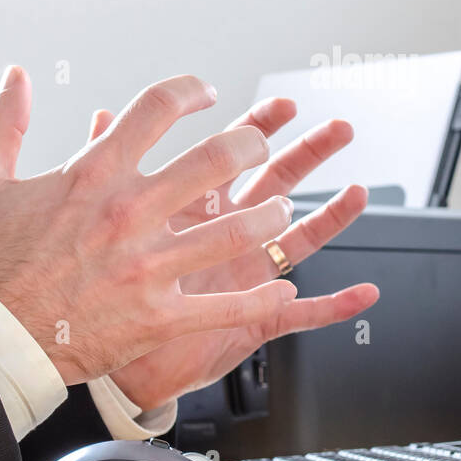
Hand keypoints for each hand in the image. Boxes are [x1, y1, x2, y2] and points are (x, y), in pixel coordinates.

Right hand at [0, 67, 298, 383]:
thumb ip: (3, 123)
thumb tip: (17, 78)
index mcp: (94, 175)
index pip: (156, 108)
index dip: (189, 90)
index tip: (203, 93)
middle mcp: (129, 214)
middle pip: (214, 159)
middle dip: (251, 143)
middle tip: (261, 144)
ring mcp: (149, 267)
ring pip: (235, 229)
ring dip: (270, 216)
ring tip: (281, 209)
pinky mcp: (159, 316)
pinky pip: (227, 307)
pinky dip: (262, 300)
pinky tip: (281, 291)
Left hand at [89, 96, 379, 409]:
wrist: (98, 355)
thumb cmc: (100, 289)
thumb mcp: (101, 222)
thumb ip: (108, 168)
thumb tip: (97, 116)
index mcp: (195, 210)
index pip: (233, 157)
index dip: (259, 128)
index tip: (284, 105)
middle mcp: (226, 238)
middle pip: (276, 186)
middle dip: (308, 154)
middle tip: (338, 128)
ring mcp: (243, 277)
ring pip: (297, 241)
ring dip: (329, 218)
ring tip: (358, 195)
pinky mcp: (249, 320)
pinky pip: (299, 314)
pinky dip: (332, 306)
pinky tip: (362, 294)